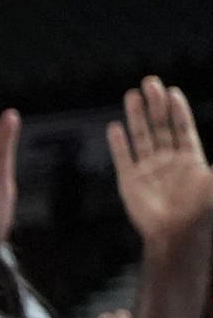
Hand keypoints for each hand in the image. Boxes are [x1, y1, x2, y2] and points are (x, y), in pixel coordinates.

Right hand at [109, 75, 212, 259]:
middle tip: (151, 83)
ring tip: (132, 95)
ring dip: (137, 116)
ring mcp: (148, 170)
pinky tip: (115, 127)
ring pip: (142, 137)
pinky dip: (119, 143)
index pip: (182, 128)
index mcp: (190, 159)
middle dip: (156, 104)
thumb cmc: (201, 211)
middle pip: (161, 126)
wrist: (176, 235)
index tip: (172, 92)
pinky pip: (123, 158)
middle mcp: (168, 161)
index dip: (178, 110)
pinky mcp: (130, 182)